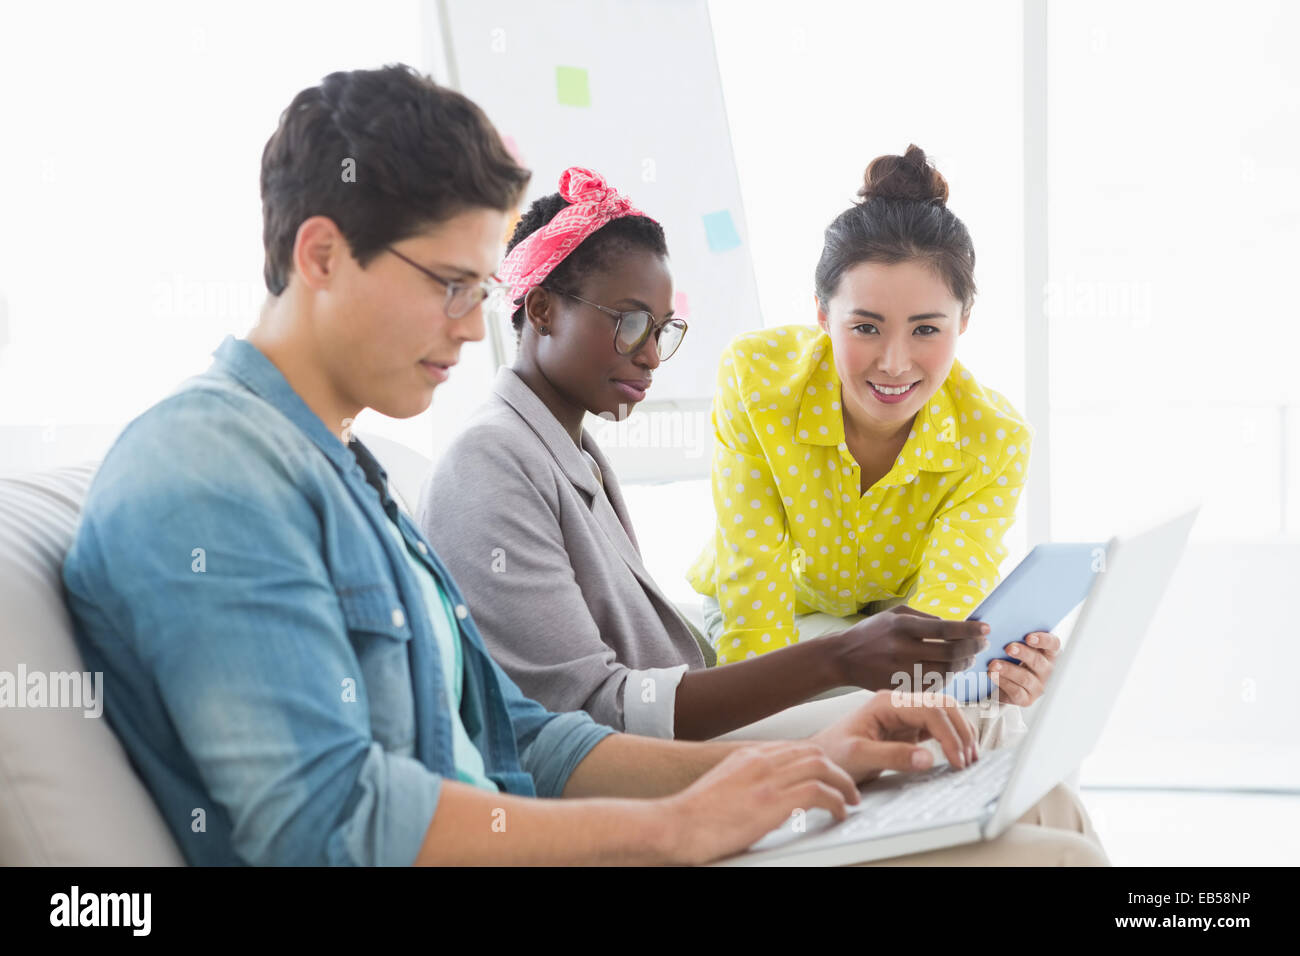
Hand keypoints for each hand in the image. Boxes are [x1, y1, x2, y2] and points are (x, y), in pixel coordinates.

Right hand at [663, 741, 859, 865]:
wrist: (675, 824)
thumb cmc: (693, 816)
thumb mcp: (722, 786)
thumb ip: (745, 782)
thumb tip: (761, 796)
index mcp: (747, 757)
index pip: (793, 748)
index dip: (816, 760)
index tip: (827, 774)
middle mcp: (760, 761)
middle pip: (812, 751)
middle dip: (836, 768)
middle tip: (847, 787)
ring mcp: (767, 779)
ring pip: (821, 765)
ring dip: (843, 783)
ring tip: (850, 799)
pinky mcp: (772, 802)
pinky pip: (819, 792)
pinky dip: (836, 801)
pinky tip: (838, 812)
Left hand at [810, 691, 977, 785]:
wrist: (820, 758)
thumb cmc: (833, 754)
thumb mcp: (859, 756)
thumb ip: (893, 756)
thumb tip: (928, 758)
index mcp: (887, 702)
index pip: (930, 709)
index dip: (949, 734)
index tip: (958, 759)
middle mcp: (899, 704)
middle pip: (944, 706)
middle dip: (961, 731)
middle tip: (970, 760)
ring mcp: (905, 715)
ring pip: (945, 714)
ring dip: (961, 732)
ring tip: (969, 758)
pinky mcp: (908, 729)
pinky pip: (938, 727)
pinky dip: (953, 738)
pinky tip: (959, 754)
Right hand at [828, 607, 989, 692]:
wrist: (843, 657)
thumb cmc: (872, 632)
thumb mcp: (895, 614)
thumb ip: (925, 617)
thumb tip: (955, 626)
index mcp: (902, 626)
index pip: (945, 629)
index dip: (969, 630)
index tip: (986, 629)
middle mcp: (902, 649)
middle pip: (950, 652)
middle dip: (972, 648)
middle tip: (981, 644)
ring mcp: (901, 670)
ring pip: (945, 671)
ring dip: (963, 664)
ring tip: (968, 657)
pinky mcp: (901, 687)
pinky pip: (933, 685)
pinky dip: (947, 677)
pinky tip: (950, 669)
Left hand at [988, 631, 1060, 705]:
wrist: (1005, 682)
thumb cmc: (1013, 658)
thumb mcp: (1017, 645)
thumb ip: (1015, 635)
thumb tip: (1001, 626)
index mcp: (1048, 653)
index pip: (1053, 644)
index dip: (1043, 640)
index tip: (1028, 637)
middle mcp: (1046, 670)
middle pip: (1038, 661)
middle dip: (1023, 654)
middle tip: (1008, 648)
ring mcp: (1038, 686)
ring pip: (1026, 678)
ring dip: (1008, 670)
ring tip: (993, 664)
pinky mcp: (1026, 699)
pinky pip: (1016, 691)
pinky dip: (1002, 682)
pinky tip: (992, 675)